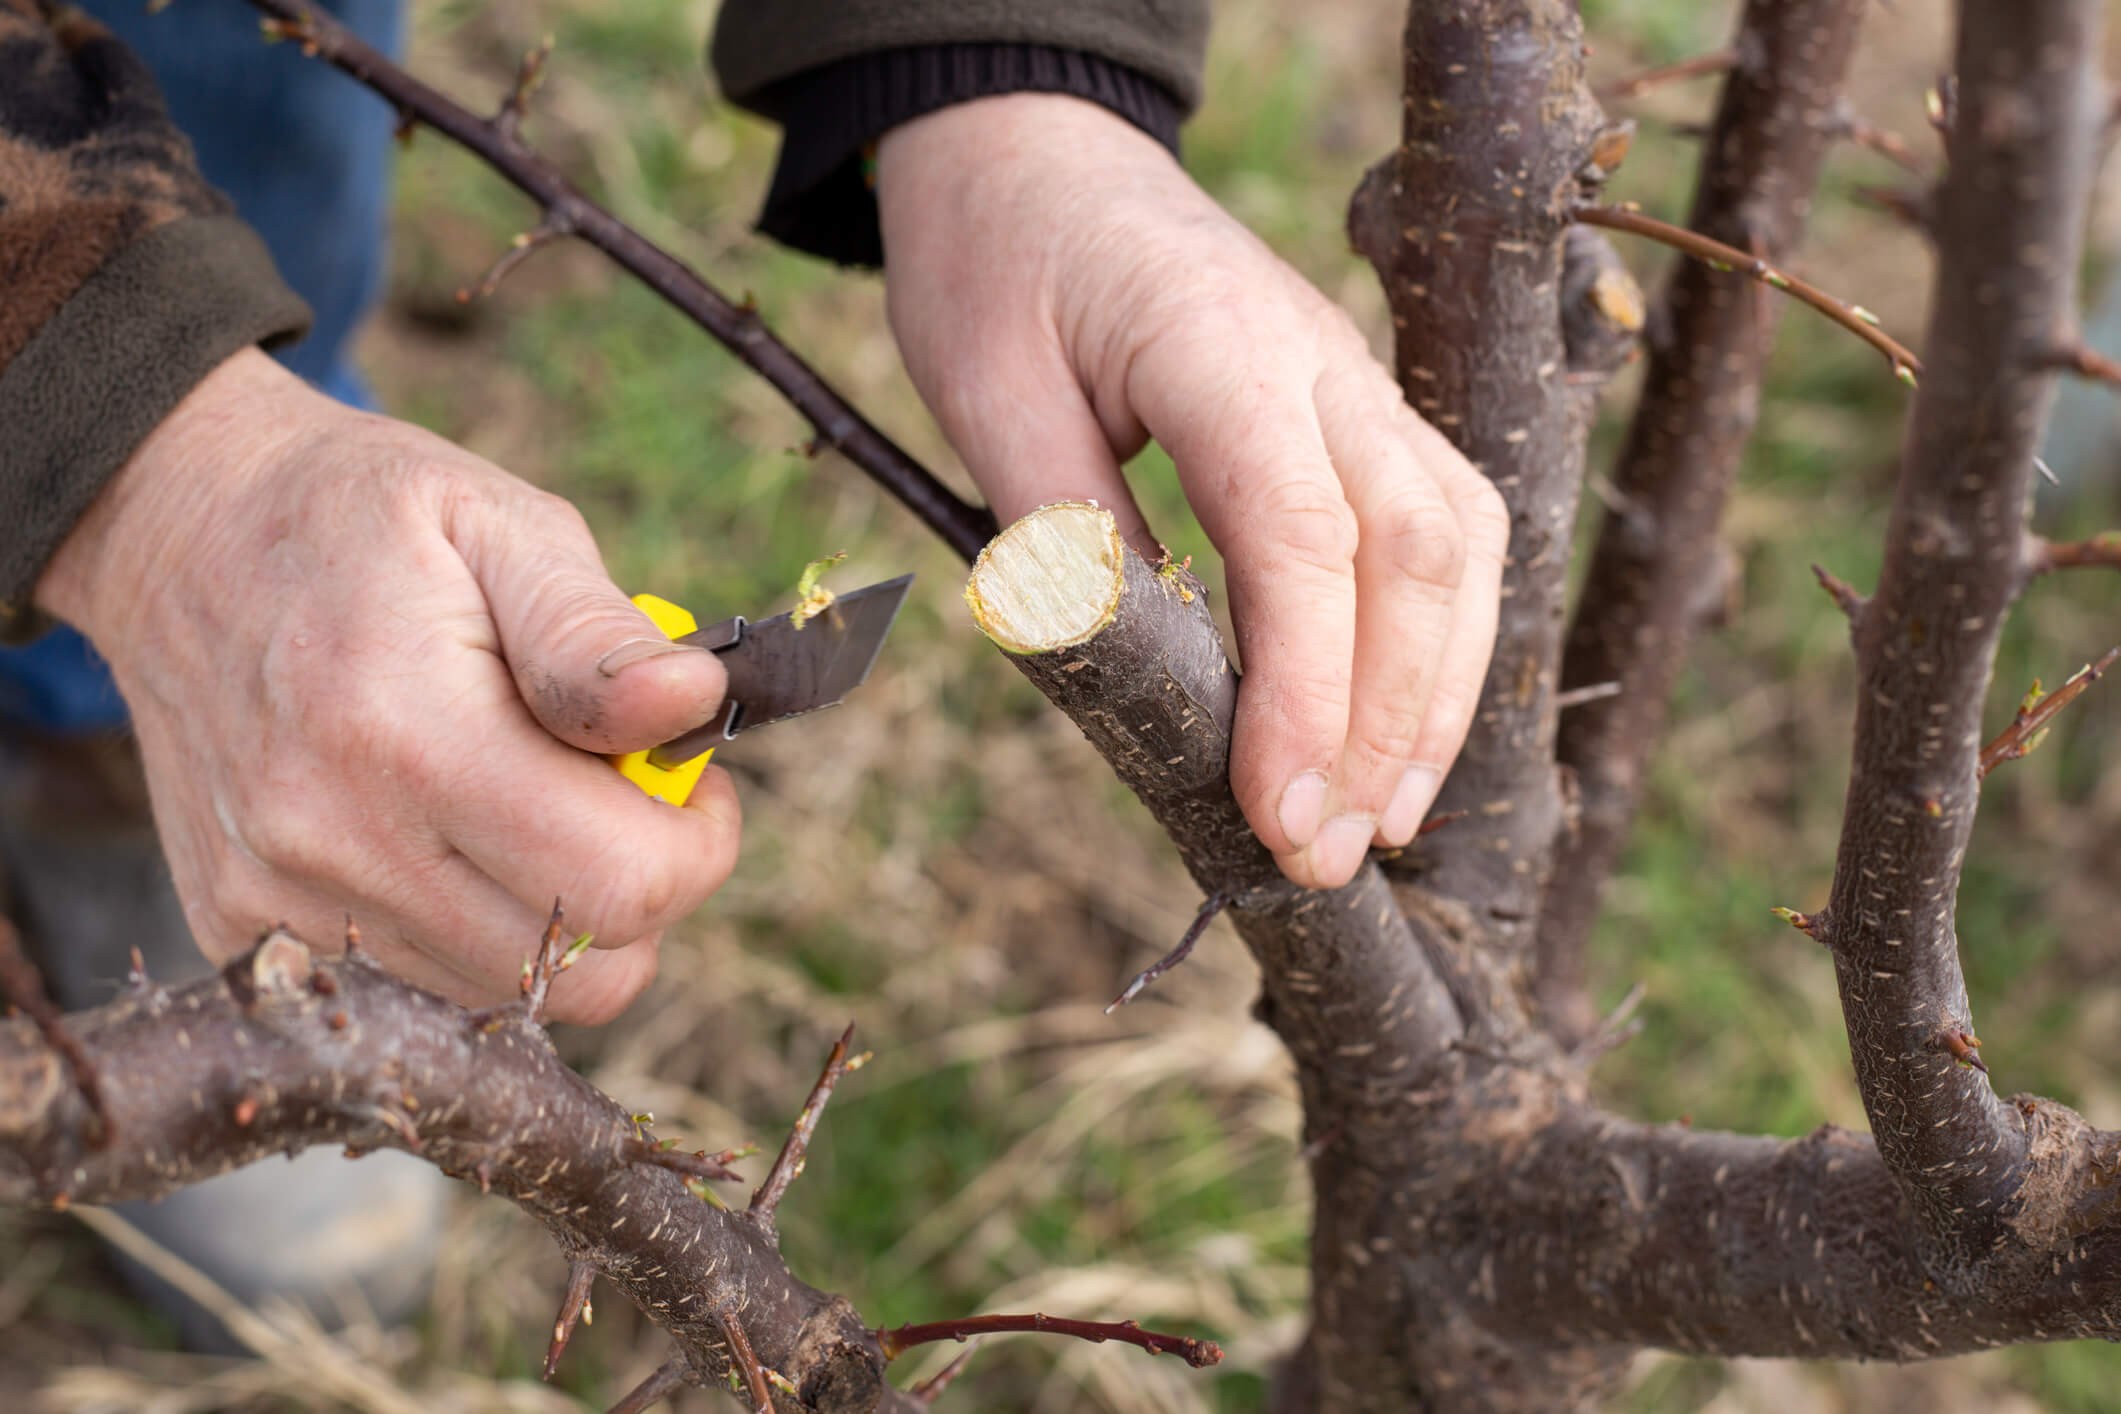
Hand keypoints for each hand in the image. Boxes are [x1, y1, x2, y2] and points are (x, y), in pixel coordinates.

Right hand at [35, 349, 739, 1022]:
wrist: (176, 531)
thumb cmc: (362, 519)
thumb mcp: (500, 524)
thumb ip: (596, 634)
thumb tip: (691, 706)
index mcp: (406, 733)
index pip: (617, 886)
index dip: (696, 846)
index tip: (689, 780)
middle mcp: (330, 842)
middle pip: (580, 974)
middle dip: (647, 893)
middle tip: (628, 797)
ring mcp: (277, 902)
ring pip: (507, 994)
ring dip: (560, 916)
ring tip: (535, 800)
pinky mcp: (243, 927)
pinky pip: (418, 987)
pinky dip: (470, 928)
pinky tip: (451, 830)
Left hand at [877, 95, 1507, 889]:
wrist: (1037, 149)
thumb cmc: (998, 263)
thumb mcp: (983, 388)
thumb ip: (1061, 527)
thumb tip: (1138, 680)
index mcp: (1223, 345)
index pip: (1304, 539)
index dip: (1306, 694)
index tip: (1278, 816)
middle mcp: (1326, 362)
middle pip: (1421, 553)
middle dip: (1390, 722)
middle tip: (1329, 854)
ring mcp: (1357, 383)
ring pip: (1460, 545)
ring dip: (1437, 695)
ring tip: (1379, 820)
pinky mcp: (1357, 415)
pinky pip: (1442, 528)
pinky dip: (1437, 641)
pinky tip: (1396, 728)